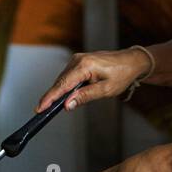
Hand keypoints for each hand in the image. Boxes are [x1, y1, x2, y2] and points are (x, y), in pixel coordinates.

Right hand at [36, 47, 152, 112]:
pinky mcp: (79, 62)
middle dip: (51, 97)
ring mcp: (77, 60)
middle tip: (42, 111)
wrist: (131, 61)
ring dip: (59, 92)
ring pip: (62, 80)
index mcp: (85, 66)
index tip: (40, 107)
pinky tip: (65, 96)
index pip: (63, 85)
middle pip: (60, 82)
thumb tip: (68, 104)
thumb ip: (85, 96)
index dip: (50, 98)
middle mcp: (78, 60)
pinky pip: (67, 76)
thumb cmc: (121, 74)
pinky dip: (65, 87)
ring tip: (51, 106)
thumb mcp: (106, 90)